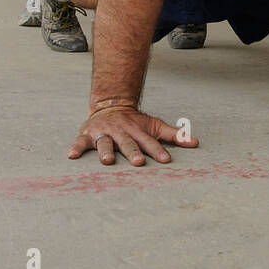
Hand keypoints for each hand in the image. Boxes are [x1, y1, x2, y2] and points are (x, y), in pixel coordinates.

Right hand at [68, 106, 198, 166]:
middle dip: (133, 152)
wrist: (112, 105)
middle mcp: (121, 131)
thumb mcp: (155, 126)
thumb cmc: (137, 122)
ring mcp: (104, 132)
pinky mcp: (88, 135)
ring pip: (105, 142)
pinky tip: (72, 155)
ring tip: (107, 161)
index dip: (158, 150)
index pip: (150, 141)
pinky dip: (76, 147)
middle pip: (128, 143)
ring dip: (106, 151)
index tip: (166, 160)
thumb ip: (174, 135)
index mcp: (138, 130)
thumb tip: (196, 142)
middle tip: (139, 162)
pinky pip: (81, 142)